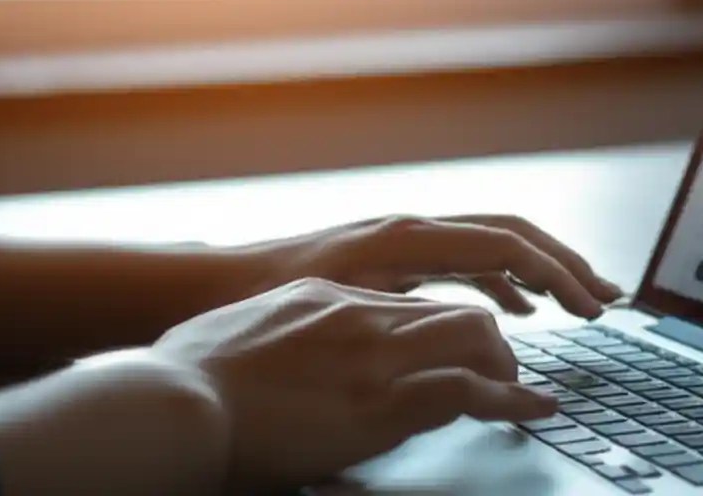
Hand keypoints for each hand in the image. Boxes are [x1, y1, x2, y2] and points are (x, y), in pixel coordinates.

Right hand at [153, 277, 555, 494]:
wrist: (170, 405)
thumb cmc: (184, 379)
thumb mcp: (241, 335)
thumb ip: (277, 336)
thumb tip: (284, 362)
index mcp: (329, 296)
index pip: (412, 296)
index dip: (449, 313)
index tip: (473, 329)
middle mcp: (361, 311)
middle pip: (456, 302)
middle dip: (497, 329)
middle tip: (514, 364)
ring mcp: (375, 352)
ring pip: (475, 333)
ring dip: (508, 361)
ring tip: (527, 388)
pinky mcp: (383, 400)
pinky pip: (469, 390)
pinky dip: (511, 398)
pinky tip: (533, 407)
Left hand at [242, 214, 622, 318]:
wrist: (213, 284)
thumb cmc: (270, 299)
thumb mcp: (345, 312)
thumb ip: (414, 314)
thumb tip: (482, 331)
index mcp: (410, 238)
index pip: (507, 246)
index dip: (558, 274)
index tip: (591, 307)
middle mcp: (414, 229)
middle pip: (512, 235)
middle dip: (565, 264)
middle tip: (606, 299)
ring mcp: (406, 241)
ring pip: (493, 246)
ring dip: (541, 272)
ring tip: (579, 302)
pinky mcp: (396, 259)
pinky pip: (467, 263)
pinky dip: (503, 282)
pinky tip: (519, 308)